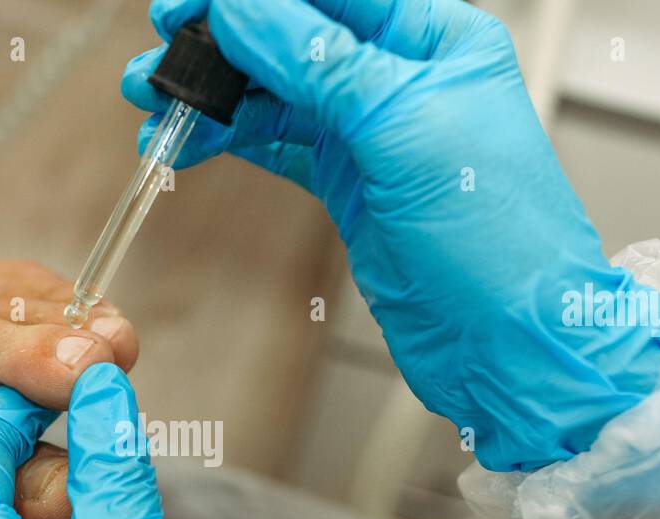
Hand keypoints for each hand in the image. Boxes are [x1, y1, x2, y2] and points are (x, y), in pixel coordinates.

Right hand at [123, 0, 659, 471]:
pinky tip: (188, 138)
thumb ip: (319, 63)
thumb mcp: (402, 127)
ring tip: (153, 99)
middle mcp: (403, 77)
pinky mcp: (350, 184)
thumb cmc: (498, 239)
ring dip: (215, 94)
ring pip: (276, 93)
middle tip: (162, 50)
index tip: (191, 5)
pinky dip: (231, 138)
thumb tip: (245, 8)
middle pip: (295, 36)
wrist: (506, 343)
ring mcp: (373, 134)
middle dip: (223, 41)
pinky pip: (278, 144)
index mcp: (436, 39)